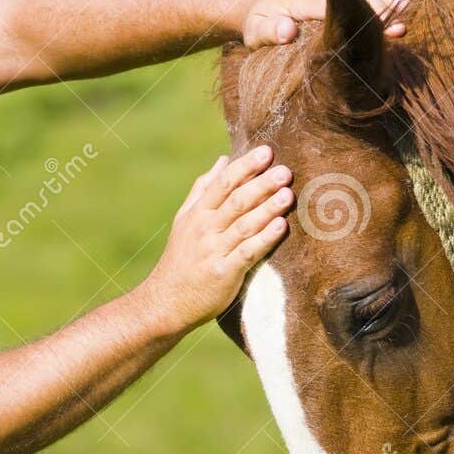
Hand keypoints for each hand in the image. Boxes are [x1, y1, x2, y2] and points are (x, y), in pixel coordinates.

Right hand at [142, 146, 293, 330]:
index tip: (267, 151)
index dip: (245, 166)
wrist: (165, 302)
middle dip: (261, 184)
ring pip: (244, 224)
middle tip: (285, 170)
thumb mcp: (184, 220)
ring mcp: (214, 251)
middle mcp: (205, 229)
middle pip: (236, 201)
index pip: (223, 183)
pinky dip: (264, 239)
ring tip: (288, 194)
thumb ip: (202, 189)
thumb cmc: (180, 259)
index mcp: (198, 213)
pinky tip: (281, 226)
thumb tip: (222, 160)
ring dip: (267, 208)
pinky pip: (247, 252)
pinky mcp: (224, 273)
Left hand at [240, 0, 407, 48]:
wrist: (258, 0)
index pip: (334, 4)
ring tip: (412, 7)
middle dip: (380, 6)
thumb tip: (288, 32)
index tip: (379, 28)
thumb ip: (271, 31)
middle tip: (404, 22)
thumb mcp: (256, 31)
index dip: (357, 15)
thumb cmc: (258, 23)